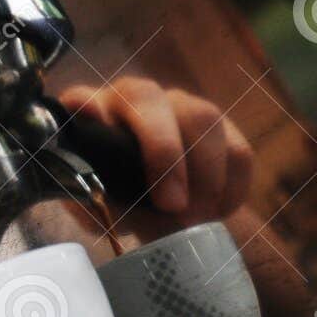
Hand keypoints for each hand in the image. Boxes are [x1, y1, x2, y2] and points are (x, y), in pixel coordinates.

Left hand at [60, 77, 251, 221]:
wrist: (159, 211)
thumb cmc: (119, 202)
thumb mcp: (101, 210)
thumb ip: (95, 204)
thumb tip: (100, 205)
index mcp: (90, 116)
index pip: (80, 98)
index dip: (86, 105)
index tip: (93, 117)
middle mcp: (132, 98)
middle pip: (148, 98)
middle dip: (165, 152)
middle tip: (172, 205)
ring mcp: (178, 105)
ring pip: (202, 117)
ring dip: (205, 174)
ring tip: (195, 218)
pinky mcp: (219, 125)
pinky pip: (236, 147)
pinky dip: (231, 185)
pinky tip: (217, 212)